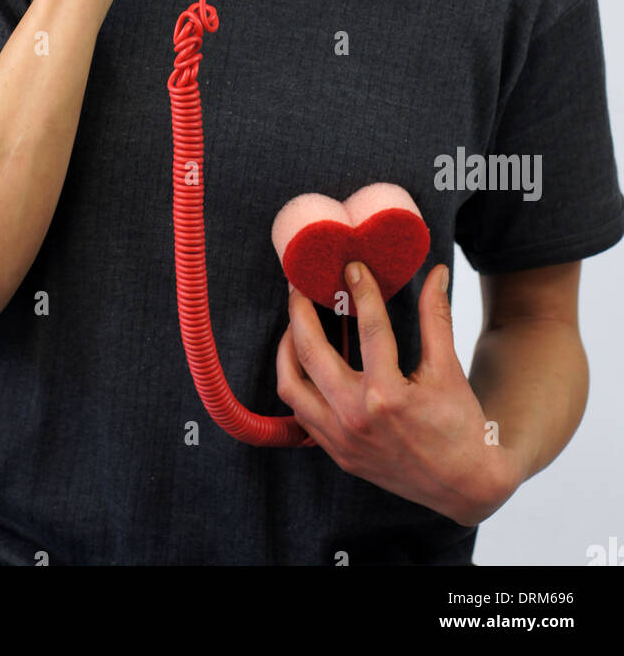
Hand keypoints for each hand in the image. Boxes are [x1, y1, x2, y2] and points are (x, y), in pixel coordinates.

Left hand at [276, 263, 521, 526]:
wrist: (465, 485)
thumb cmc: (460, 425)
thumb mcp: (449, 369)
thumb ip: (436, 317)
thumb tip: (436, 272)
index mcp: (387, 395)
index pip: (368, 327)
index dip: (361, 290)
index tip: (353, 266)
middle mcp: (356, 417)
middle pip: (311, 352)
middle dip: (301, 311)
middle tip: (299, 285)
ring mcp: (342, 438)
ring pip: (292, 385)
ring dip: (287, 349)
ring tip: (295, 323)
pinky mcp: (337, 453)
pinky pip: (301, 413)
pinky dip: (297, 384)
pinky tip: (304, 364)